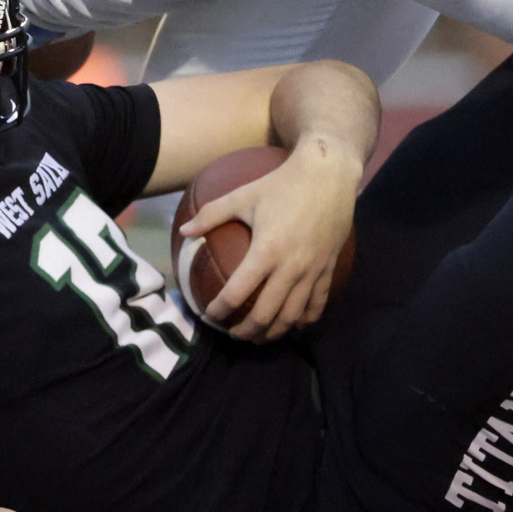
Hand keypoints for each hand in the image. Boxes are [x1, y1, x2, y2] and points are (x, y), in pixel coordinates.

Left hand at [177, 140, 359, 341]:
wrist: (328, 174)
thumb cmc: (282, 184)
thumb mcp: (243, 196)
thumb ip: (211, 215)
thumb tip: (183, 231)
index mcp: (266, 251)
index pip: (238, 292)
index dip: (220, 309)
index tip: (210, 314)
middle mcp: (291, 267)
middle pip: (266, 314)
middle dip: (247, 331)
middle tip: (234, 334)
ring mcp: (312, 271)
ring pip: (293, 316)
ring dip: (274, 332)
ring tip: (260, 337)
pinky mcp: (328, 268)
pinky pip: (318, 304)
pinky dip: (304, 319)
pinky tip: (293, 324)